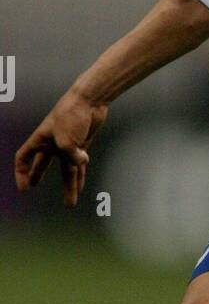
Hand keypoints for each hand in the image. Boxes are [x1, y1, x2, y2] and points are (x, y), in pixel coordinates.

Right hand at [14, 88, 108, 207]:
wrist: (90, 100)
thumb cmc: (73, 114)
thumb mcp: (67, 139)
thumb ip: (72, 156)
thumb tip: (81, 163)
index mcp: (41, 138)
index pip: (24, 157)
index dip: (21, 172)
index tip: (24, 187)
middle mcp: (52, 143)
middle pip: (43, 164)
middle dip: (38, 176)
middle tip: (32, 186)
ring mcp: (68, 144)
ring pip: (66, 169)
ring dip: (68, 186)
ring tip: (69, 204)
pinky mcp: (82, 144)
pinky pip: (79, 164)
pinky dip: (81, 175)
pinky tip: (81, 187)